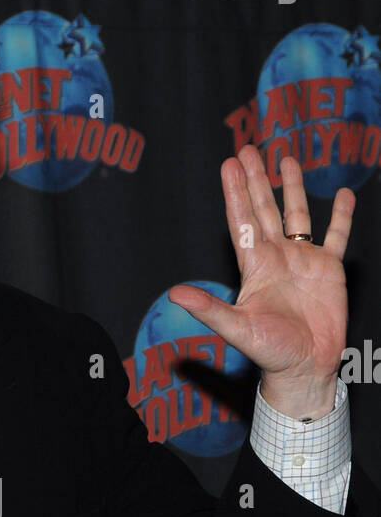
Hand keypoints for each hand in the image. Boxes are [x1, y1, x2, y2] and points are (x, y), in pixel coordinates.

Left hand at [168, 144, 354, 418]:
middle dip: (256, 180)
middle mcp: (277, 258)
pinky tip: (343, 194)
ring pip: (297, 215)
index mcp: (255, 267)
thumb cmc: (270, 353)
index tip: (228, 164)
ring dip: (292, 188)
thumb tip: (173, 295)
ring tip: (286, 159)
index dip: (235, 193)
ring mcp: (303, 261)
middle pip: (265, 210)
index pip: (242, 221)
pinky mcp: (329, 270)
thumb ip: (208, 309)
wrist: (305, 368)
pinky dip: (340, 216)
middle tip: (248, 149)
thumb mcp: (237, 329)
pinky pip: (336, 236)